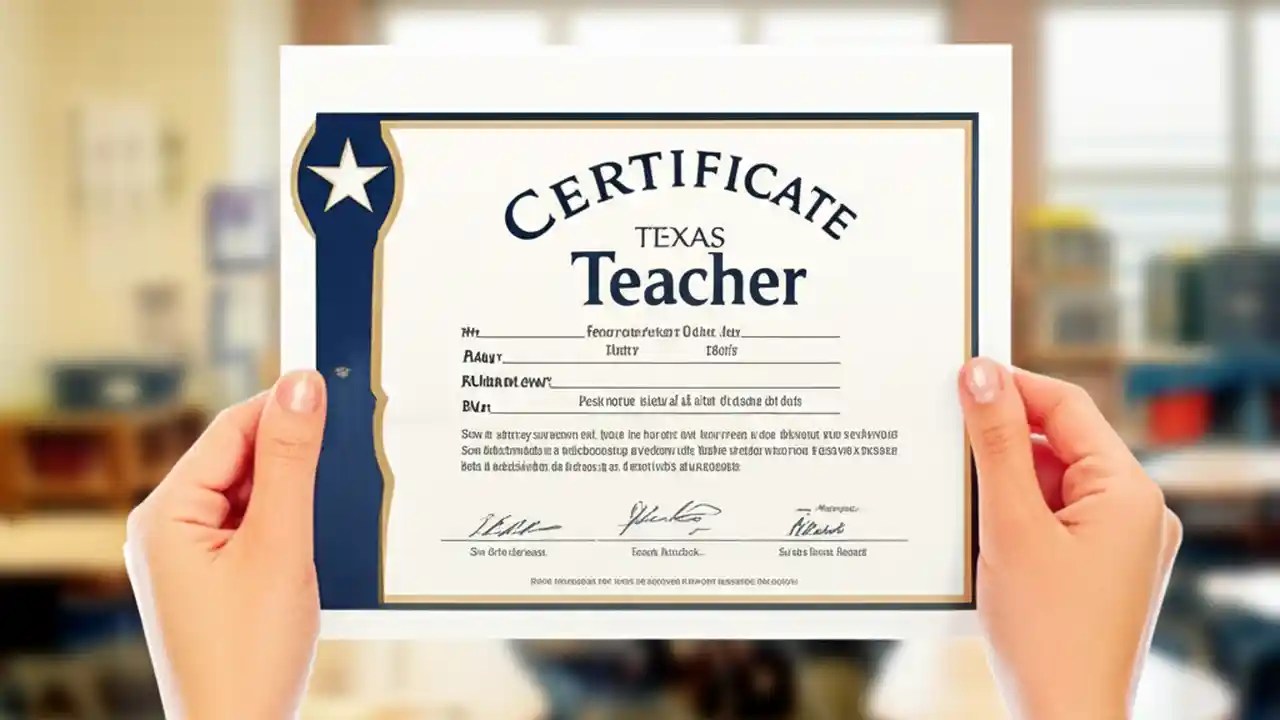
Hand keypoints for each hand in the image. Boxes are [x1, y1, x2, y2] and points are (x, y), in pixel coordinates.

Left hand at [126, 370, 327, 718]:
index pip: (230, 429)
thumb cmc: (249, 653)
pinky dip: (292, 526)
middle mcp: (169, 529)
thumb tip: (301, 384)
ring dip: (298, 493)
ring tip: (339, 499)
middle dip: (296, 455)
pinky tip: (321, 538)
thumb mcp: (279, 543)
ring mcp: (191, 558)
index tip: (339, 388)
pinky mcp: (215, 582)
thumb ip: (291, 459)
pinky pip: (256, 529)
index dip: (284, 406)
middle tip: (353, 447)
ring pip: (254, 495)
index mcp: (166, 512)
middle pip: (242, 460)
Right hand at [958, 358, 1180, 719]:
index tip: (958, 377)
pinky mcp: (1103, 572)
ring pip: (1054, 484)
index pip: (1067, 407)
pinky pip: (1057, 520)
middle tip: (944, 440)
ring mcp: (1123, 545)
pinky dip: (1017, 517)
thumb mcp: (1010, 525)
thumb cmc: (1045, 633)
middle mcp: (1138, 513)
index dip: (1011, 386)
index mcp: (1129, 492)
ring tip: (960, 502)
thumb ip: (994, 443)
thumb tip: (980, 374)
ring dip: (1005, 483)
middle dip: (1001, 442)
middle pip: (1061, 445)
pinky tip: (980, 535)